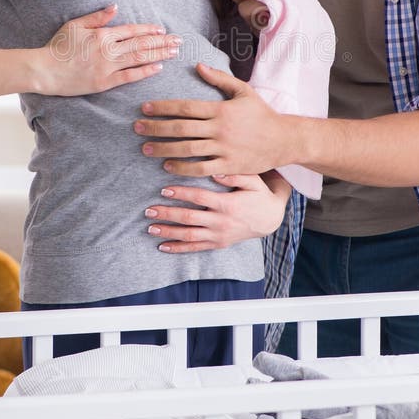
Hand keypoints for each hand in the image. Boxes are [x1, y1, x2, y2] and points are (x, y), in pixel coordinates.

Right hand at [35, 4, 180, 95]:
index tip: (163, 29)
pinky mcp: (104, 82)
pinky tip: (158, 67)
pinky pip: (129, 76)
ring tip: (174, 52)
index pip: (132, 30)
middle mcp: (108, 50)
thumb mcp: (75, 25)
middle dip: (162, 41)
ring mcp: (107, 67)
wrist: (45, 70)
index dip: (150, 29)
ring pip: (139, 58)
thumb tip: (115, 7)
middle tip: (179, 41)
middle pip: (141, 44)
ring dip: (159, 54)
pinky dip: (145, 71)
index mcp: (102, 34)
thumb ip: (97, 17)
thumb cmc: (58, 46)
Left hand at [135, 63, 291, 175]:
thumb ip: (219, 78)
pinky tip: (168, 166)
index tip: (144, 108)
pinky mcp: (228, 166)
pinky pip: (201, 168)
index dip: (162, 107)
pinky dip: (182, 168)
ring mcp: (224, 148)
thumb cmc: (261, 114)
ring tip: (145, 148)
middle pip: (180, 128)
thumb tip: (198, 66)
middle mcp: (220, 128)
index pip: (185, 107)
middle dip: (155, 128)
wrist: (284, 139)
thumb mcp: (243, 91)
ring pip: (187, 149)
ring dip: (163, 149)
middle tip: (137, 128)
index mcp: (221, 109)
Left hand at [143, 172, 290, 251]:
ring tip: (150, 228)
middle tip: (149, 210)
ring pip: (189, 235)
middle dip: (168, 214)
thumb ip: (235, 174)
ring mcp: (219, 235)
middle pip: (189, 218)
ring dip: (168, 232)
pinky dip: (178, 248)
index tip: (164, 189)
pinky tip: (163, 246)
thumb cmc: (258, 194)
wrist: (270, 219)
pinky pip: (196, 248)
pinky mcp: (218, 244)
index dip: (181, 193)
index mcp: (227, 204)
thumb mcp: (253, 180)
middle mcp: (221, 222)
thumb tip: (215, 170)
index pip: (199, 198)